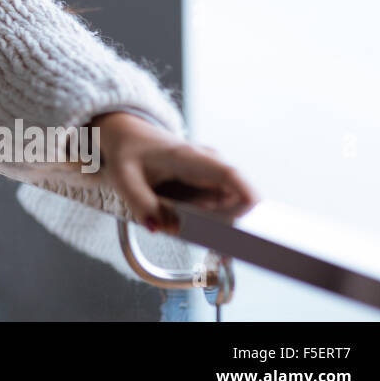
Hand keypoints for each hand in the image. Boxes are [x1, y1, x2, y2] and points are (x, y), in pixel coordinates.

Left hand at [88, 112, 259, 235]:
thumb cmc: (127, 151)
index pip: (228, 173)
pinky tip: (191, 225)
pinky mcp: (205, 180)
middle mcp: (205, 163)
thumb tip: (159, 228)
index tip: (255, 218)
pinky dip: (212, 217)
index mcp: (188, 157)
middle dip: (236, 219)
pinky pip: (218, 201)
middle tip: (221, 246)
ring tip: (197, 234)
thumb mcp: (124, 177)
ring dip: (221, 221)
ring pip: (229, 200)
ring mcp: (208, 171)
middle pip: (235, 193)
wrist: (127, 133)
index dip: (247, 195)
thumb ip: (140, 203)